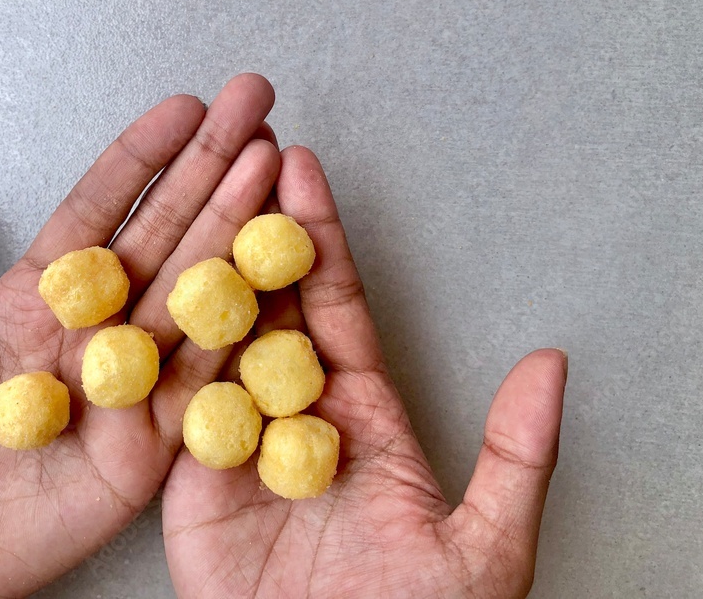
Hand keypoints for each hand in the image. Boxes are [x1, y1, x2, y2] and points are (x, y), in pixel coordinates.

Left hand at [0, 75, 282, 597]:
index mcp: (32, 302)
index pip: (96, 211)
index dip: (140, 159)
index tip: (181, 108)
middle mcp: (93, 330)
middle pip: (161, 233)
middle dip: (208, 166)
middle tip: (251, 103)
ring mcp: (128, 381)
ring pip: (192, 290)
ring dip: (234, 225)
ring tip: (272, 165)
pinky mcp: (150, 440)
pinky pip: (202, 377)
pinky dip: (238, 324)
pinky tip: (271, 269)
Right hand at [162, 146, 567, 598]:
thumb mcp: (485, 545)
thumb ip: (517, 453)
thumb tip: (550, 363)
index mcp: (361, 413)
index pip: (335, 306)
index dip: (317, 237)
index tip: (300, 172)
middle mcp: (292, 414)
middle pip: (270, 305)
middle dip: (254, 229)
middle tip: (238, 156)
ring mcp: (235, 442)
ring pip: (216, 341)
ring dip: (205, 270)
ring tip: (193, 198)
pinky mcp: (187, 480)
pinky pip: (173, 407)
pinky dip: (162, 350)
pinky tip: (151, 291)